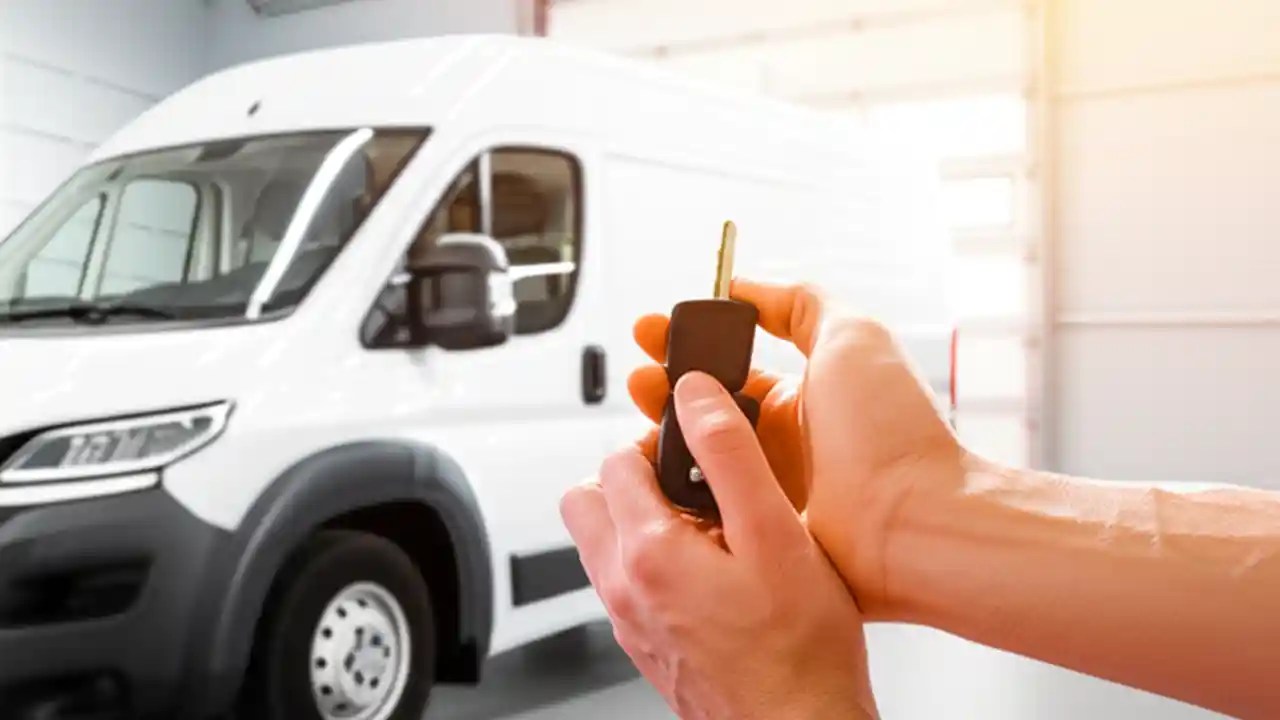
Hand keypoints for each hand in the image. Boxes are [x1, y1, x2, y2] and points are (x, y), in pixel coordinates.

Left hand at [561, 372, 877, 719]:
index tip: (701, 450)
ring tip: (711, 528)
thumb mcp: (776, 533)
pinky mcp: (648, 646)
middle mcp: (625, 590)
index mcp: (648, 554)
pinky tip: (713, 572)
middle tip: (692, 485)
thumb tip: (697, 396)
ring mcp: (632, 623)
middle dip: (632, 478)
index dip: (660, 441)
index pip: (615, 460)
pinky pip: (629, 583)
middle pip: (589, 501)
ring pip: (606, 544)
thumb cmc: (799, 651)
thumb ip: (730, 455)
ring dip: (643, 520)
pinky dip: (655, 563)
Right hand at [626, 279, 964, 617]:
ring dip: (661, 435)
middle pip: (700, 409)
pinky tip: (655, 473)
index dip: (686, 343)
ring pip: (694, 456)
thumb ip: (798, 302)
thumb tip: (743, 288)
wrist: (912, 524)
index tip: (652, 331)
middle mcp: (780, 442)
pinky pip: (702, 507)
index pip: (727, 363)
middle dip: (661, 386)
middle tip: (638, 377)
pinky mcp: (756, 532)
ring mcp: (766, 488)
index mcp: (801, 396)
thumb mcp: (852, 334)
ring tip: (643, 419)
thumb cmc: (893, 432)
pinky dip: (675, 489)